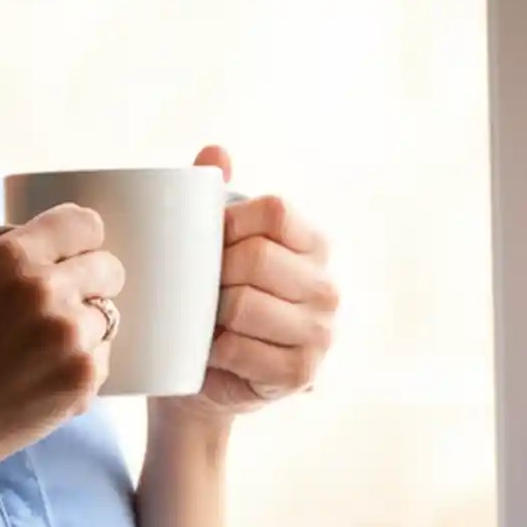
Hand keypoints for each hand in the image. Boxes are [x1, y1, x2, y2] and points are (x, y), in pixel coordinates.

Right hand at [0, 204, 124, 475]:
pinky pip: (103, 356)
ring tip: (42, 351)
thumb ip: (6, 249)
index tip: (79, 252)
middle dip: (94, 283)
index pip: (84, 223)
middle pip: (109, 268)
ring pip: (108, 315)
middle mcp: (43, 290)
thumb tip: (51, 235)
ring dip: (84, 328)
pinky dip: (81, 366)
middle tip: (67, 304)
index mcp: (9, 258)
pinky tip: (43, 379)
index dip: (84, 239)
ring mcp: (69, 335)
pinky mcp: (85, 376)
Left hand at [157, 146, 338, 422]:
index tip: (207, 244)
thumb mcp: (213, 249)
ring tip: (207, 323)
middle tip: (200, 292)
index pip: (274, 210)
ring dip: (211, 316)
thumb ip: (215, 198)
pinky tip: (213, 353)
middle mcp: (327, 286)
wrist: (203, 375)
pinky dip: (215, 352)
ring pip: (244, 305)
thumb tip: (215, 150)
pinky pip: (241, 349)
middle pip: (256, 257)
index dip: (229, 223)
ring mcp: (321, 332)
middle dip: (214, 275)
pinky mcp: (301, 372)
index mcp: (313, 243)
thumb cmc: (210, 303)